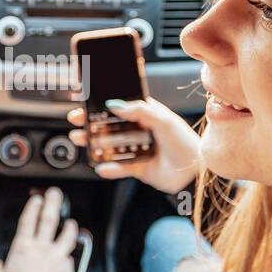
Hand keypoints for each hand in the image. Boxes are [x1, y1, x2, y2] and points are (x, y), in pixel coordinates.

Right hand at [0, 187, 78, 271]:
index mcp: (23, 248)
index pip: (28, 220)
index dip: (32, 207)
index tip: (36, 199)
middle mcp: (42, 249)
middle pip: (49, 219)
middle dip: (52, 203)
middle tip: (55, 194)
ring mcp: (58, 257)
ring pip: (67, 235)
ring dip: (69, 226)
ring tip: (71, 221)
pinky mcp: (69, 269)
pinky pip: (71, 257)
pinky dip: (70, 254)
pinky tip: (70, 255)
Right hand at [66, 97, 199, 194]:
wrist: (195, 172)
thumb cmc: (185, 142)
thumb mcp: (163, 120)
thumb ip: (140, 110)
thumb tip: (115, 103)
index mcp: (145, 114)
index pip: (120, 105)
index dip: (102, 103)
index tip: (85, 99)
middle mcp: (139, 130)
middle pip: (109, 125)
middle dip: (91, 122)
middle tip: (76, 120)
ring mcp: (136, 149)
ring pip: (110, 145)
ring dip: (94, 143)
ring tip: (81, 140)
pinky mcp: (137, 168)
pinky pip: (119, 168)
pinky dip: (109, 168)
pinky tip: (102, 167)